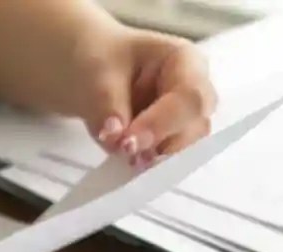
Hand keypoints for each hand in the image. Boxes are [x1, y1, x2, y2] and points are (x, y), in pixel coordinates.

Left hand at [74, 28, 217, 167]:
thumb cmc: (97, 57)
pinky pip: (171, 160)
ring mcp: (188, 118)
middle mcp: (196, 90)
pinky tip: (128, 162)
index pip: (188, 97)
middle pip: (195, 127)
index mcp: (184, 61)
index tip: (127, 144)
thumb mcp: (96, 74)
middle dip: (161, 145)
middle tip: (125, 153)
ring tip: (124, 157)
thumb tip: (118, 141)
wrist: (86, 67)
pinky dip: (149, 164)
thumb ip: (110, 107)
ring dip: (155, 158)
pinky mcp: (173, 140)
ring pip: (187, 149)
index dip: (161, 124)